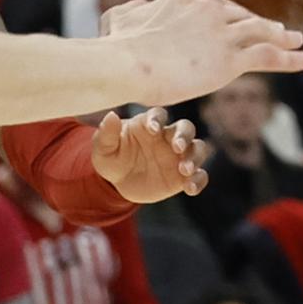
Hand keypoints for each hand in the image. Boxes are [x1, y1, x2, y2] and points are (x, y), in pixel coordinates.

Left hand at [91, 108, 207, 202]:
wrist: (119, 184)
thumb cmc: (112, 158)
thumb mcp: (103, 149)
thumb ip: (106, 133)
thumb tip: (111, 116)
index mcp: (149, 125)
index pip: (159, 115)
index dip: (157, 119)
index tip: (152, 129)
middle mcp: (168, 137)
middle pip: (185, 128)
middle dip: (184, 136)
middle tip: (177, 148)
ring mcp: (178, 156)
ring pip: (197, 148)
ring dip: (195, 157)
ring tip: (185, 170)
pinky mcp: (183, 177)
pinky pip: (199, 175)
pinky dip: (199, 180)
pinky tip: (190, 189)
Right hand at [114, 0, 302, 101]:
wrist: (124, 63)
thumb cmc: (116, 45)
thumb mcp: (120, 16)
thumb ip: (134, 9)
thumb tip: (140, 6)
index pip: (215, 3)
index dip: (230, 14)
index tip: (240, 21)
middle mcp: (208, 8)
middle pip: (241, 15)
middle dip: (261, 23)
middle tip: (278, 29)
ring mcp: (222, 33)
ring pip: (261, 31)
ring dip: (282, 36)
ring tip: (297, 40)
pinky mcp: (230, 59)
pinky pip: (268, 56)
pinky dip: (289, 58)